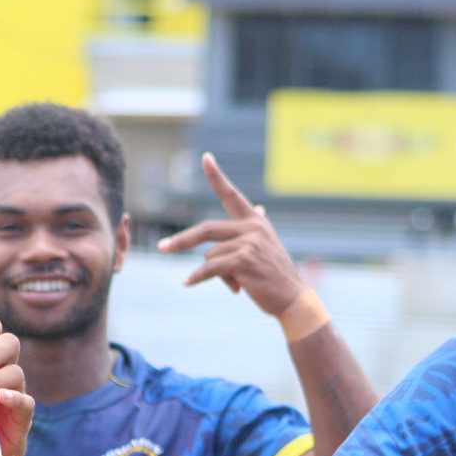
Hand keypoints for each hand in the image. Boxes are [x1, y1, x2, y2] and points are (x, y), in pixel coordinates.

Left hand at [157, 152, 304, 315]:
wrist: (292, 298)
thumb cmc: (275, 275)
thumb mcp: (266, 246)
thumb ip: (255, 228)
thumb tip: (260, 206)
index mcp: (256, 220)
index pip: (232, 194)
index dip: (217, 176)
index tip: (205, 157)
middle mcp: (253, 227)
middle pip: (206, 229)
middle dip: (182, 240)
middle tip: (162, 247)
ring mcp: (249, 243)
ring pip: (210, 255)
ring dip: (213, 274)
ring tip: (237, 284)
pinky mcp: (243, 261)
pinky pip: (210, 268)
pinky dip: (197, 277)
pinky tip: (187, 282)